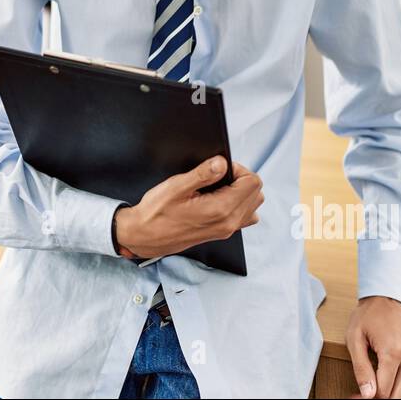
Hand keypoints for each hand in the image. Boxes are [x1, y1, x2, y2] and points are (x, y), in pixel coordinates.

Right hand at [114, 156, 262, 258]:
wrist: (144, 236)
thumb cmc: (156, 213)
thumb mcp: (176, 187)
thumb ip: (203, 174)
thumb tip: (222, 163)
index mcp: (220, 210)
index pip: (252, 183)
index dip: (238, 169)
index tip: (219, 168)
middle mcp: (228, 222)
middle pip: (256, 193)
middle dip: (242, 179)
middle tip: (218, 175)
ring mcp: (226, 230)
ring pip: (253, 205)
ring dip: (242, 192)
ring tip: (219, 187)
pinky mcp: (221, 233)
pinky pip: (244, 217)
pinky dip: (238, 204)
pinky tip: (219, 199)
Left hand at [345, 296, 400, 397]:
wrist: (388, 299)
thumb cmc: (368, 317)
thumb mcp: (355, 339)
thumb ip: (361, 369)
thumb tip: (368, 395)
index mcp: (393, 351)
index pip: (384, 391)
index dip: (371, 397)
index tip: (361, 396)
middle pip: (400, 395)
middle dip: (383, 399)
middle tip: (370, 394)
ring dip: (399, 398)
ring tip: (383, 392)